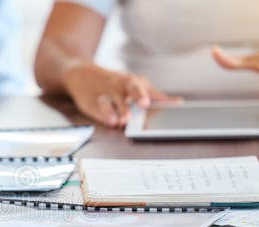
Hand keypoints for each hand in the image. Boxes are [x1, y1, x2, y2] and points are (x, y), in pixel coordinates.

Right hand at [62, 63, 179, 126]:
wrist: (81, 74)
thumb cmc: (113, 83)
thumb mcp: (135, 85)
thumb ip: (155, 95)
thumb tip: (177, 102)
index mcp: (133, 82)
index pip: (148, 89)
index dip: (161, 97)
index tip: (175, 103)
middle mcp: (121, 85)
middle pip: (131, 87)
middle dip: (138, 95)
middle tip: (144, 103)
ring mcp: (106, 92)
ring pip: (114, 98)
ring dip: (121, 108)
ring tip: (125, 119)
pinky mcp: (93, 101)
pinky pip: (99, 106)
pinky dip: (105, 114)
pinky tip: (111, 121)